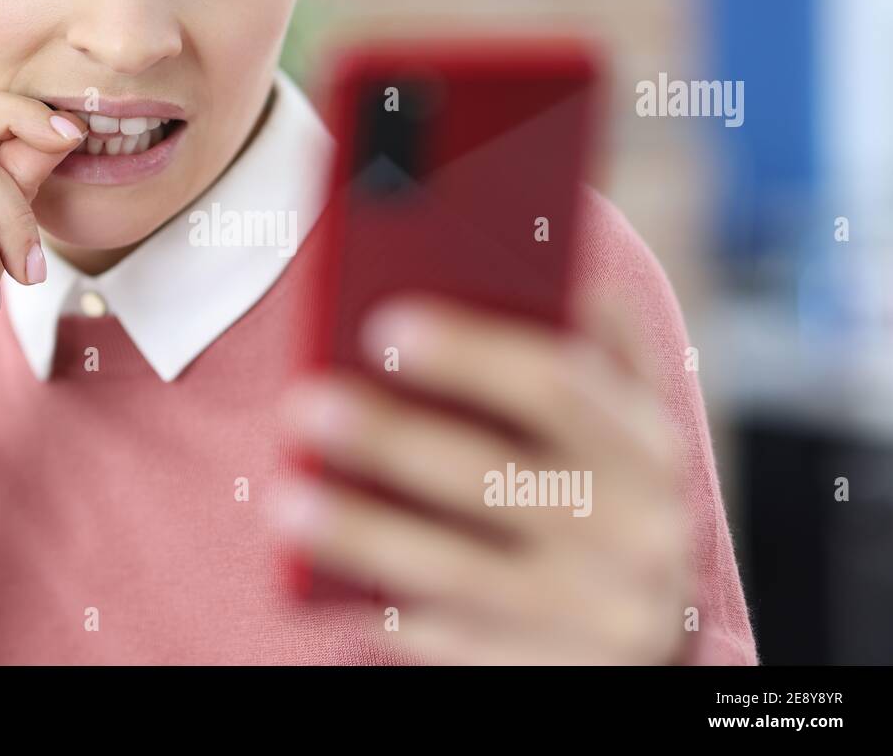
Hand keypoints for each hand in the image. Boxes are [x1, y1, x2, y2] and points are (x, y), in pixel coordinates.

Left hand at [275, 295, 691, 663]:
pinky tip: (320, 580)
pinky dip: (387, 608)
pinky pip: (454, 643)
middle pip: (496, 477)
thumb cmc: (607, 489)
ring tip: (285, 499)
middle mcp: (638, 534)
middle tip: (305, 404)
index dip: (471, 353)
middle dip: (394, 438)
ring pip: (462, 572)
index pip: (560, 384)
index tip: (383, 324)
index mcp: (648, 447)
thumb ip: (593, 349)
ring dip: (365, 532)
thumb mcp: (622, 421)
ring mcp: (598, 616)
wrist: (654, 632)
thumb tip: (539, 264)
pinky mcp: (552, 675)